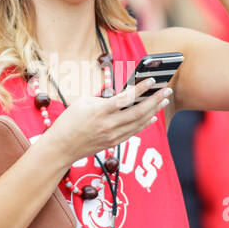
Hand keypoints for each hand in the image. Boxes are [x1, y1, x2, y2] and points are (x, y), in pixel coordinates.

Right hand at [46, 78, 170, 163]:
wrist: (61, 148)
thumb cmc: (69, 122)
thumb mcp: (82, 103)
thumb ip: (103, 99)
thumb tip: (121, 97)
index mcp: (99, 111)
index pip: (125, 98)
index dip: (140, 89)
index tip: (152, 80)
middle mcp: (109, 125)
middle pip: (138, 111)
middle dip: (155, 99)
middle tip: (167, 89)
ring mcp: (112, 135)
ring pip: (139, 122)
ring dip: (154, 110)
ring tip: (164, 100)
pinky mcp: (113, 142)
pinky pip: (134, 132)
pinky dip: (145, 123)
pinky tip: (152, 115)